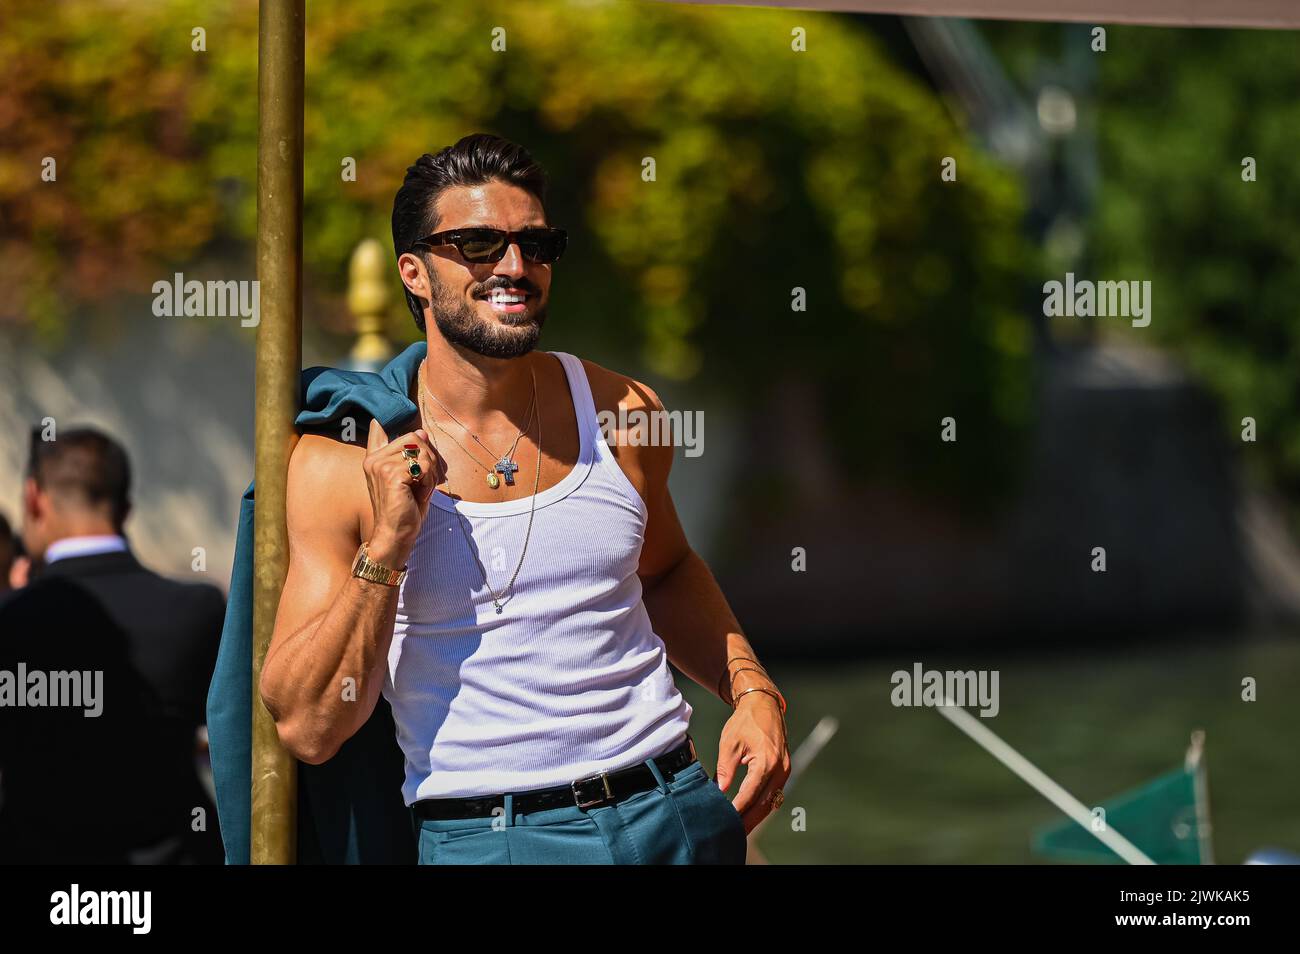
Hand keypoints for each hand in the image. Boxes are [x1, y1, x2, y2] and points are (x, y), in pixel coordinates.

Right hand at [363, 418, 440, 566]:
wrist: (395, 534)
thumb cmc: (404, 508)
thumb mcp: (410, 478)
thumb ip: (411, 454)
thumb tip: (421, 431)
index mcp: (375, 457)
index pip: (394, 431)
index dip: (409, 435)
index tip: (416, 447)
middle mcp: (374, 459)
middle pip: (415, 438)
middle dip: (430, 458)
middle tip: (426, 481)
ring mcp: (381, 466)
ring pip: (422, 452)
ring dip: (431, 473)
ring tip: (422, 490)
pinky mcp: (391, 476)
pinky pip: (424, 466)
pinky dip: (429, 482)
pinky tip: (421, 495)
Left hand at [716, 694, 790, 834]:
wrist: (764, 705)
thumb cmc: (746, 721)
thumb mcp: (730, 743)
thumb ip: (725, 769)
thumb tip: (718, 791)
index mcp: (766, 762)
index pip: (749, 794)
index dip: (736, 810)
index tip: (724, 820)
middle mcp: (780, 769)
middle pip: (763, 804)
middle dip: (748, 820)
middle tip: (732, 833)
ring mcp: (785, 771)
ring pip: (771, 802)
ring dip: (756, 816)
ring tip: (740, 828)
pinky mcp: (784, 771)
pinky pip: (774, 794)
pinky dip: (762, 805)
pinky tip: (750, 813)